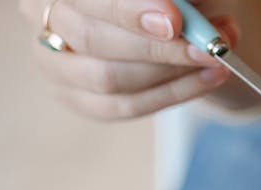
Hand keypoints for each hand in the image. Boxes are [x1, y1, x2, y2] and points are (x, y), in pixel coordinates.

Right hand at [20, 0, 236, 118]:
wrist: (173, 17)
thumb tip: (181, 11)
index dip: (128, 10)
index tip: (175, 19)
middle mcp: (44, 15)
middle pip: (92, 38)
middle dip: (157, 47)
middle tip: (208, 47)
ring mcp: (54, 62)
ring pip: (109, 77)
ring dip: (171, 71)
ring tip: (216, 58)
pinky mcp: (77, 97)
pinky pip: (125, 106)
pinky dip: (175, 93)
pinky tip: (208, 78)